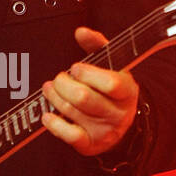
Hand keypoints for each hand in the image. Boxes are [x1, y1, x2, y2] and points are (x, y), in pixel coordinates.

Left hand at [40, 26, 139, 157]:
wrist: (120, 125)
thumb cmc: (112, 91)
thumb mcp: (112, 66)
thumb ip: (97, 45)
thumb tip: (81, 31)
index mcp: (127, 91)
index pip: (111, 84)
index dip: (88, 73)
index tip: (76, 68)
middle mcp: (118, 113)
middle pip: (84, 98)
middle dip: (64, 84)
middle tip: (59, 79)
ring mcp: (105, 131)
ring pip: (72, 112)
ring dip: (54, 97)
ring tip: (50, 89)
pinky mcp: (90, 144)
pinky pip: (69, 135)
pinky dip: (54, 124)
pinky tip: (48, 115)